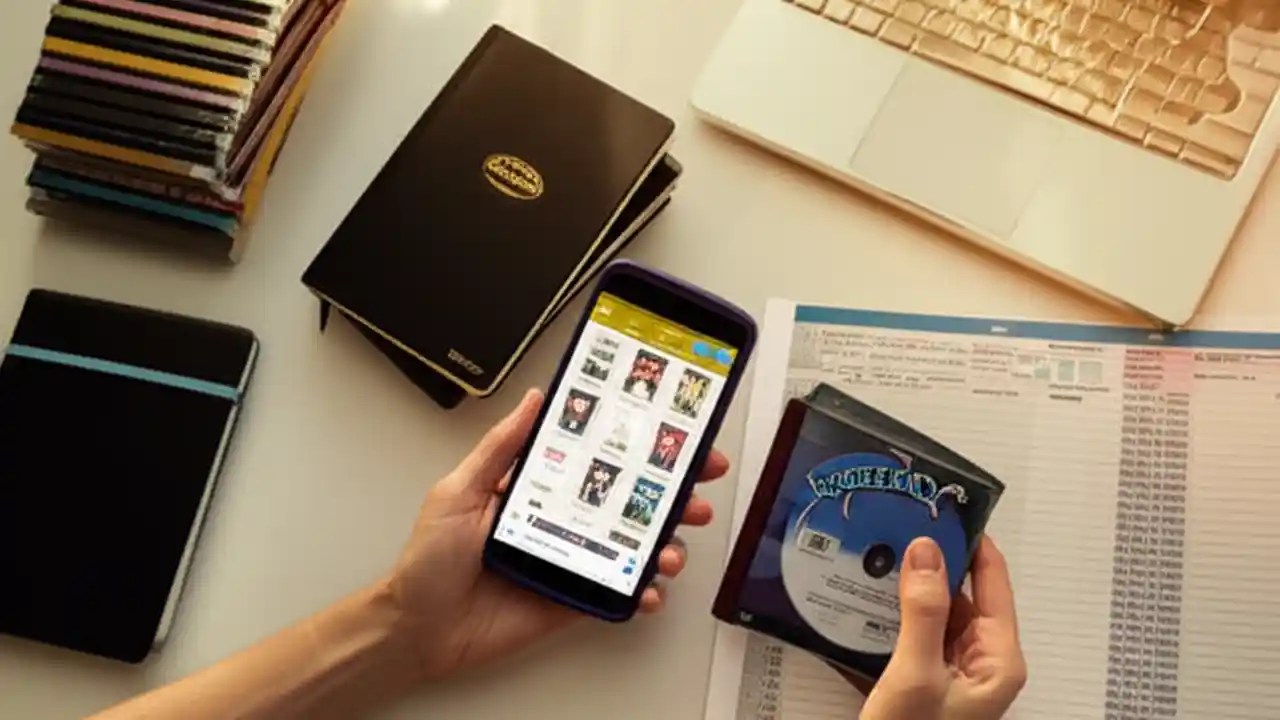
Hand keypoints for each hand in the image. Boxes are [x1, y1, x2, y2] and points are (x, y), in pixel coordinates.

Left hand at [385, 388, 729, 679]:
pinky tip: (649, 589)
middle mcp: (562, 521)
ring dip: (666, 545)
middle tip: (699, 490)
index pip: (598, 460)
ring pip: (634, 547)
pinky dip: (643, 592)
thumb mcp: (458, 490)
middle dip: (674, 495)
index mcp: (539, 487)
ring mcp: (572, 561)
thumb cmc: (428, 560)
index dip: (638, 449)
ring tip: (671, 549)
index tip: (673, 437)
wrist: (418, 628)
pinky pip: (619, 593)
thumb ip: (499, 447)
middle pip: (630, 502)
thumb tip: (532, 400)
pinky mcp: (575, 600)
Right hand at [857, 536, 1025, 719]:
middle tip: (901, 526)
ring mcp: (955, 670)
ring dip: (912, 587)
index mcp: (997, 659)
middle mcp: (982, 661)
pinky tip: (871, 598)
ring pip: (938, 612)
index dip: (972, 542)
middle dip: (934, 562)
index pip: (993, 581)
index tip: (943, 511)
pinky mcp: (929, 677)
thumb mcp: (916, 674)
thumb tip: (926, 551)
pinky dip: (898, 613)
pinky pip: (919, 632)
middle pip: (964, 594)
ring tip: (880, 555)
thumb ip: (924, 613)